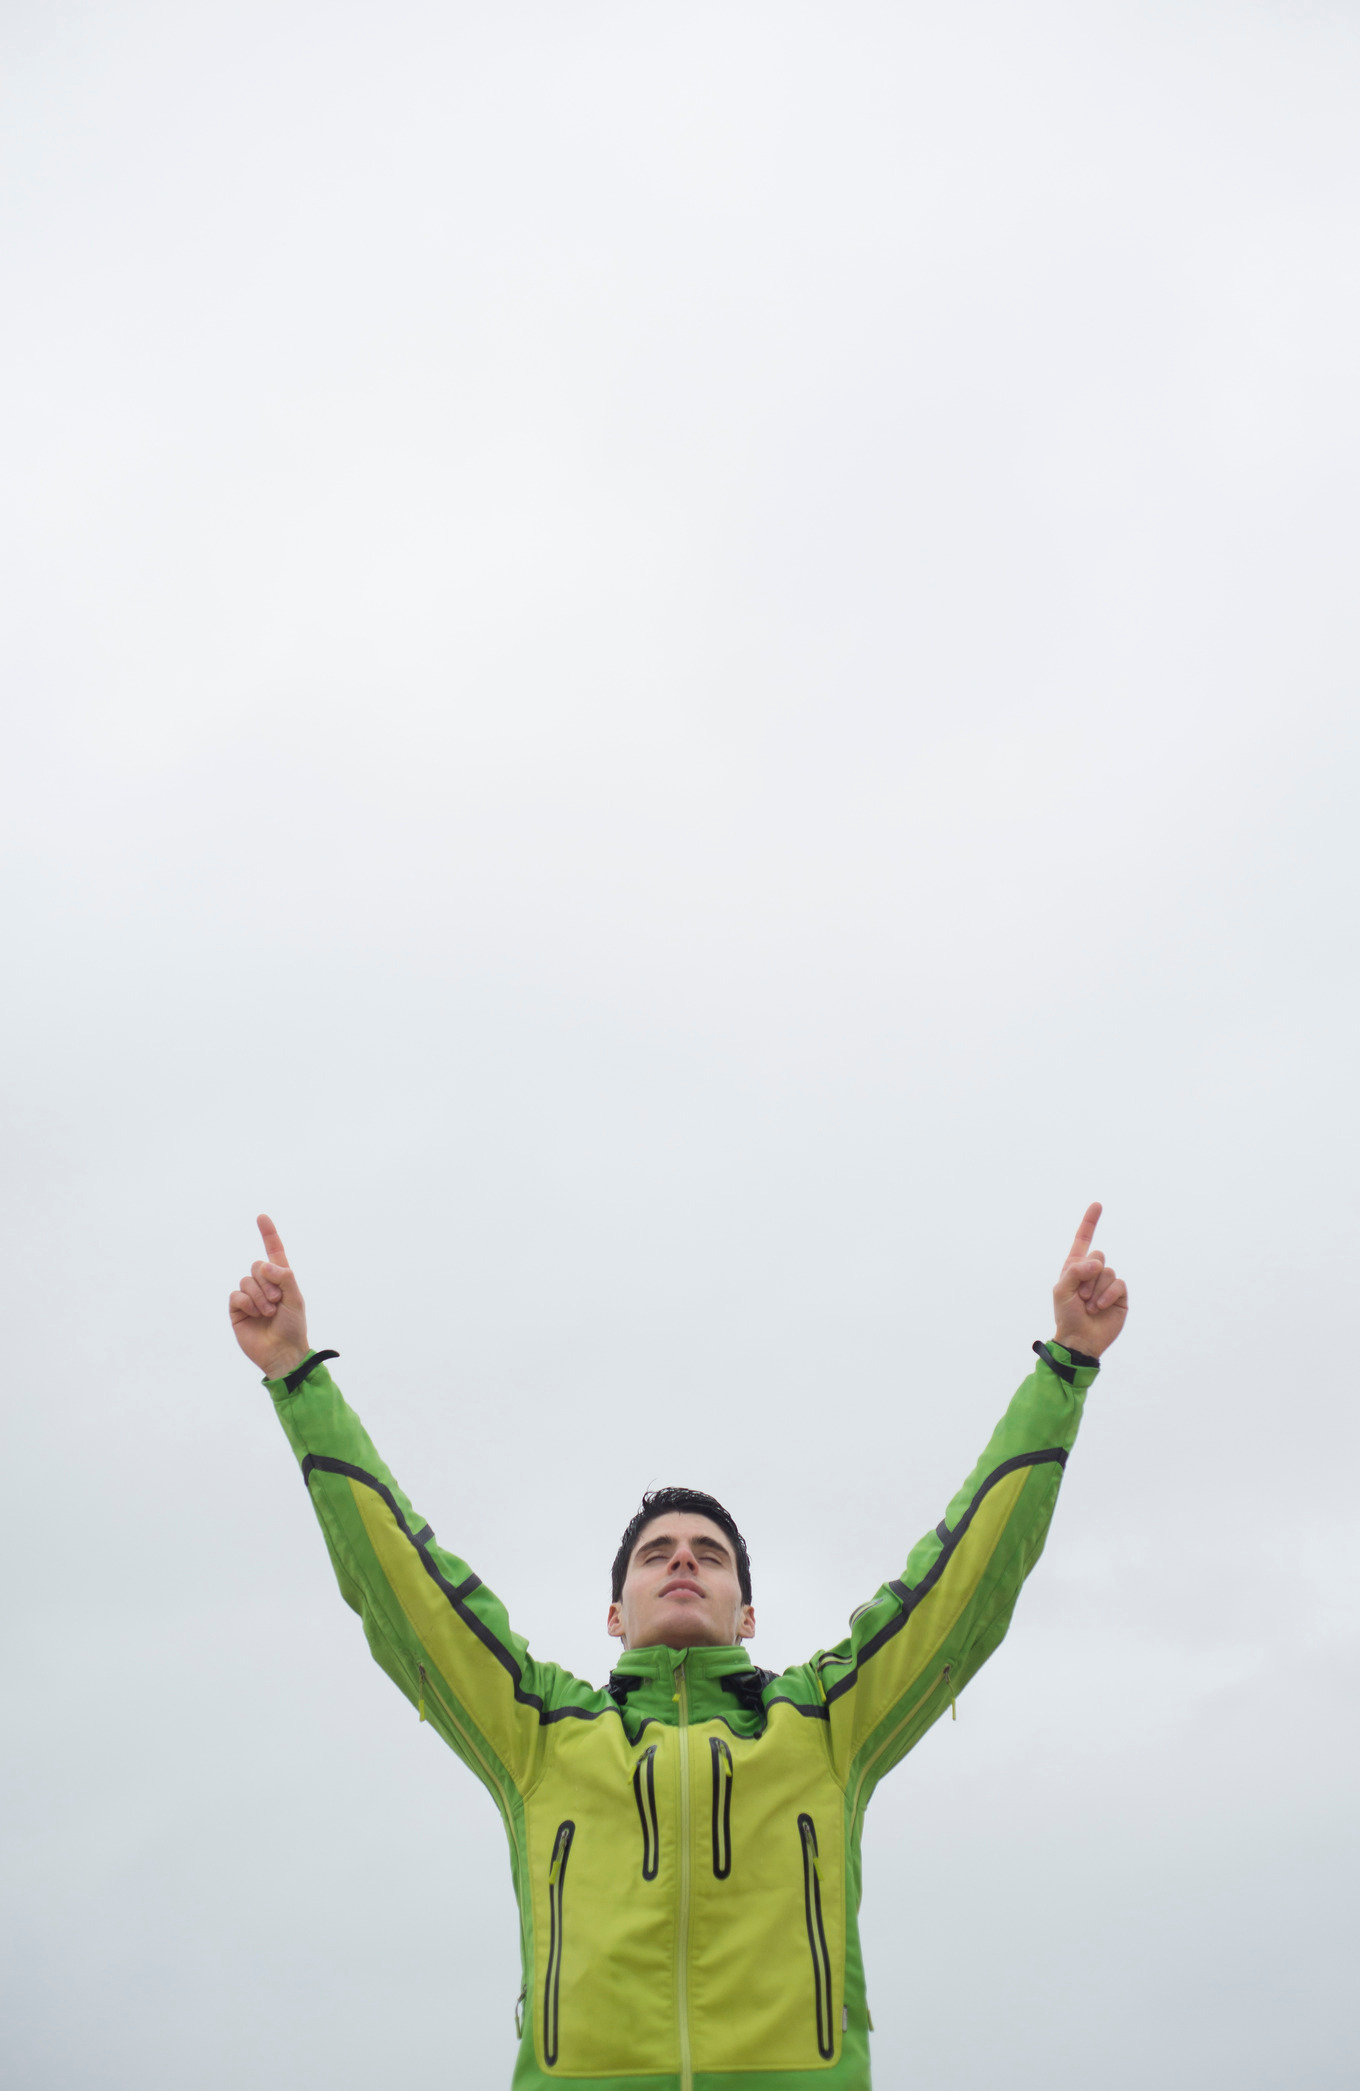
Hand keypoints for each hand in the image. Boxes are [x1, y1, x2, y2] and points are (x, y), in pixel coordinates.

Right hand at [229, 1215, 311, 1379]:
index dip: (268, 1234)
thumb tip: (264, 1265)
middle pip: (257, 1266)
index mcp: (280, 1279)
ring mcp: (249, 1297)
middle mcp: (264, 1285)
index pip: (273, 1252)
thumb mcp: (295, 1298)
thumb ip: (284, 1277)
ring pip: (246, 1281)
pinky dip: (247, 1302)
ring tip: (268, 1312)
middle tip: (277, 1301)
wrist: (282, 1352)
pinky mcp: (237, 1310)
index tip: (261, 1217)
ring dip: (259, 1296)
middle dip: (268, 1282)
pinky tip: (254, 1314)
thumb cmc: (292, 1326)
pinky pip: (236, 1295)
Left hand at [1051, 1202, 1127, 1360]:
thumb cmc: (1066, 1314)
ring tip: (1088, 1305)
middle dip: (1087, 1275)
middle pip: (1098, 1255)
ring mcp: (1107, 1283)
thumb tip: (1097, 1263)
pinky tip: (1100, 1307)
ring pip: (1108, 1271)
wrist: (1079, 1339)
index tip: (1097, 1205)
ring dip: (1095, 1289)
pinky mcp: (1119, 1295)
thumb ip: (1075, 1271)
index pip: (1083, 1240)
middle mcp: (1093, 1272)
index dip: (1090, 1222)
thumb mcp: (1062, 1290)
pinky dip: (1107, 1294)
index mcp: (1076, 1267)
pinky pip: (1118, 1283)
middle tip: (1080, 1296)